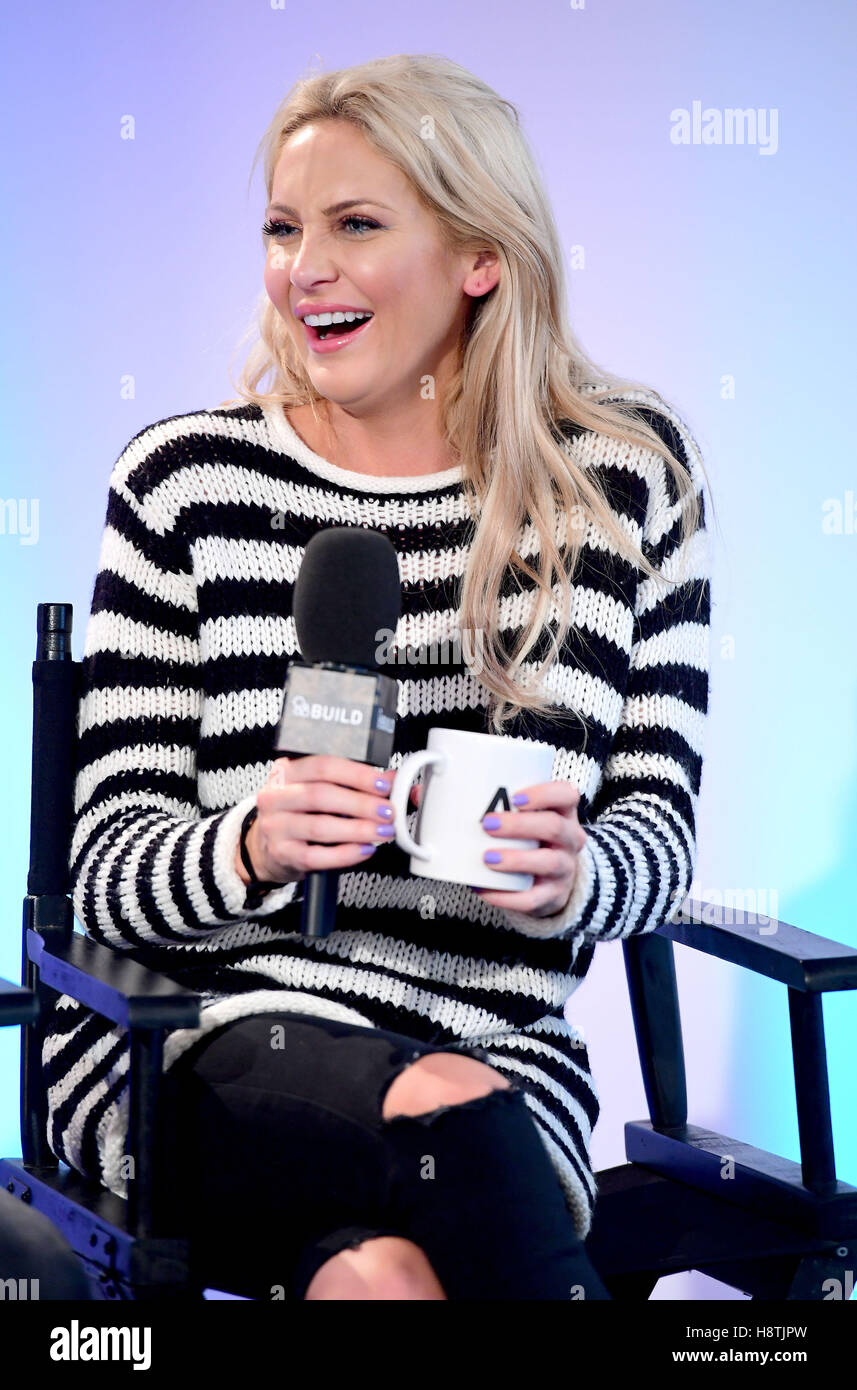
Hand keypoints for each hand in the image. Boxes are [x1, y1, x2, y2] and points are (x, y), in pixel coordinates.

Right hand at [235, 756, 396, 885]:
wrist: (267, 847)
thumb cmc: (301, 814)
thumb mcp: (320, 790)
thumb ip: (354, 782)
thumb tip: (393, 779)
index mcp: (287, 771)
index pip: (323, 765)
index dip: (357, 774)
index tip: (384, 784)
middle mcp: (276, 796)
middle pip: (321, 795)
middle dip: (361, 803)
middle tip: (388, 811)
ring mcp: (275, 826)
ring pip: (320, 826)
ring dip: (358, 829)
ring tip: (383, 831)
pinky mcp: (281, 853)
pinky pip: (316, 856)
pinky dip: (345, 854)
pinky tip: (365, 849)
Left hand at [410, 779, 586, 917]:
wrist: (549, 878)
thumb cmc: (524, 837)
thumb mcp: (514, 816)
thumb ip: (474, 800)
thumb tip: (419, 792)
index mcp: (560, 811)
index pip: (567, 794)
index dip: (545, 793)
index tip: (514, 796)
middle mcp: (569, 838)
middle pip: (555, 827)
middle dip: (520, 824)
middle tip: (487, 824)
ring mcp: (564, 869)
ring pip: (549, 862)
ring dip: (516, 859)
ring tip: (486, 858)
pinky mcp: (551, 896)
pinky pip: (532, 899)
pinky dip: (506, 895)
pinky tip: (482, 889)